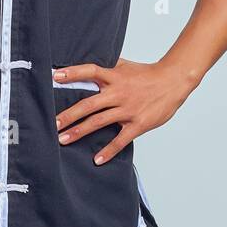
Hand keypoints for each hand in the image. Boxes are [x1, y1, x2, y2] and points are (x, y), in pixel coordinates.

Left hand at [52, 57, 199, 164]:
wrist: (173, 81)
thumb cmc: (148, 74)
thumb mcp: (125, 66)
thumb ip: (107, 67)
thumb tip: (87, 67)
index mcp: (114, 77)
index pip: (90, 71)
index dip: (73, 73)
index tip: (55, 76)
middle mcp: (118, 92)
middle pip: (89, 104)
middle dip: (69, 115)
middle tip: (52, 124)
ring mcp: (128, 109)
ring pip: (99, 122)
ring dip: (80, 132)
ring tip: (63, 140)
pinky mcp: (138, 123)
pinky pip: (121, 139)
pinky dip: (108, 151)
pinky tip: (97, 159)